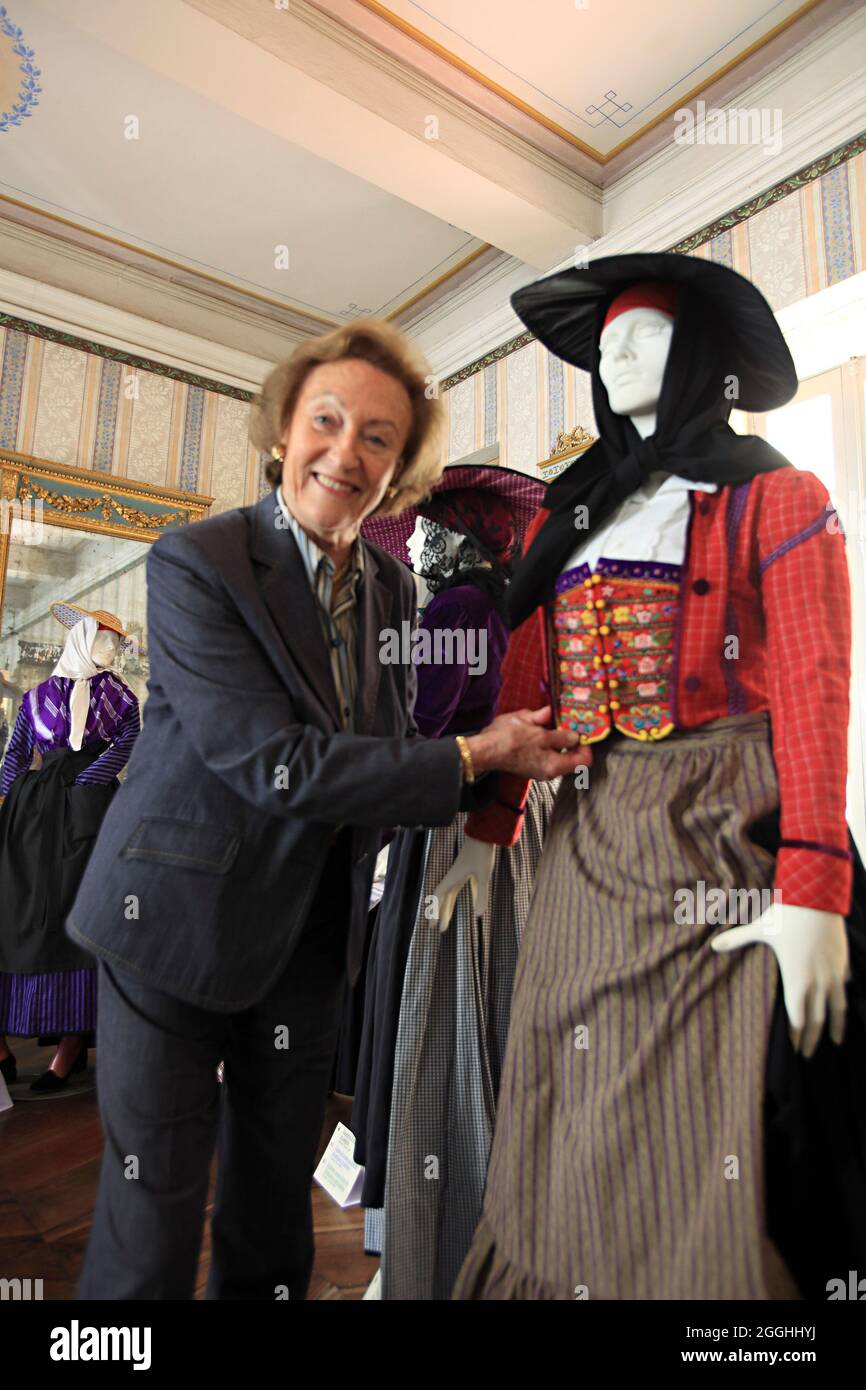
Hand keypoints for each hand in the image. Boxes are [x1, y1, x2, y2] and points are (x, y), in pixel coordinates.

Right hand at [432, 837, 495, 932]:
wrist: (485, 834)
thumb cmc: (482, 853)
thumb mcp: (483, 876)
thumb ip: (481, 895)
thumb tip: (479, 915)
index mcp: (453, 878)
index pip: (439, 896)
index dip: (434, 910)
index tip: (433, 925)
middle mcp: (454, 877)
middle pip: (443, 898)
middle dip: (439, 913)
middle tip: (434, 929)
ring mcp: (461, 874)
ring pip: (452, 894)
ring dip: (448, 908)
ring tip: (446, 922)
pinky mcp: (470, 871)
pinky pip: (464, 889)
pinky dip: (467, 899)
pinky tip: (474, 908)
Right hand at [466, 706, 591, 781]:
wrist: (483, 750)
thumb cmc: (509, 741)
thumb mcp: (537, 730)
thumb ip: (558, 731)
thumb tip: (571, 731)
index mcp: (555, 766)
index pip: (584, 760)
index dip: (586, 743)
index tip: (581, 728)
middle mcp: (549, 771)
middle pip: (570, 754)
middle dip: (568, 735)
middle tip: (565, 719)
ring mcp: (538, 768)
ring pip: (555, 750)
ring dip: (553, 735)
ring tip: (545, 720)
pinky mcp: (528, 763)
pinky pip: (543, 750)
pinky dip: (542, 738)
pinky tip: (533, 726)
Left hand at [711, 904, 848, 1056]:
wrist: (818, 897)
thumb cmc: (787, 915)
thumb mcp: (760, 929)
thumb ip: (737, 940)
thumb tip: (712, 945)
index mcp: (797, 980)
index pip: (798, 1019)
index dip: (796, 1036)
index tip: (795, 1050)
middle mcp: (818, 982)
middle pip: (818, 1019)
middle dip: (813, 1039)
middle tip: (808, 1055)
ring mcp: (834, 973)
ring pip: (838, 1007)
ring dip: (836, 1026)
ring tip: (836, 1041)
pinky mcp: (843, 962)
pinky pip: (844, 985)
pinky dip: (841, 997)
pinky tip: (839, 1002)